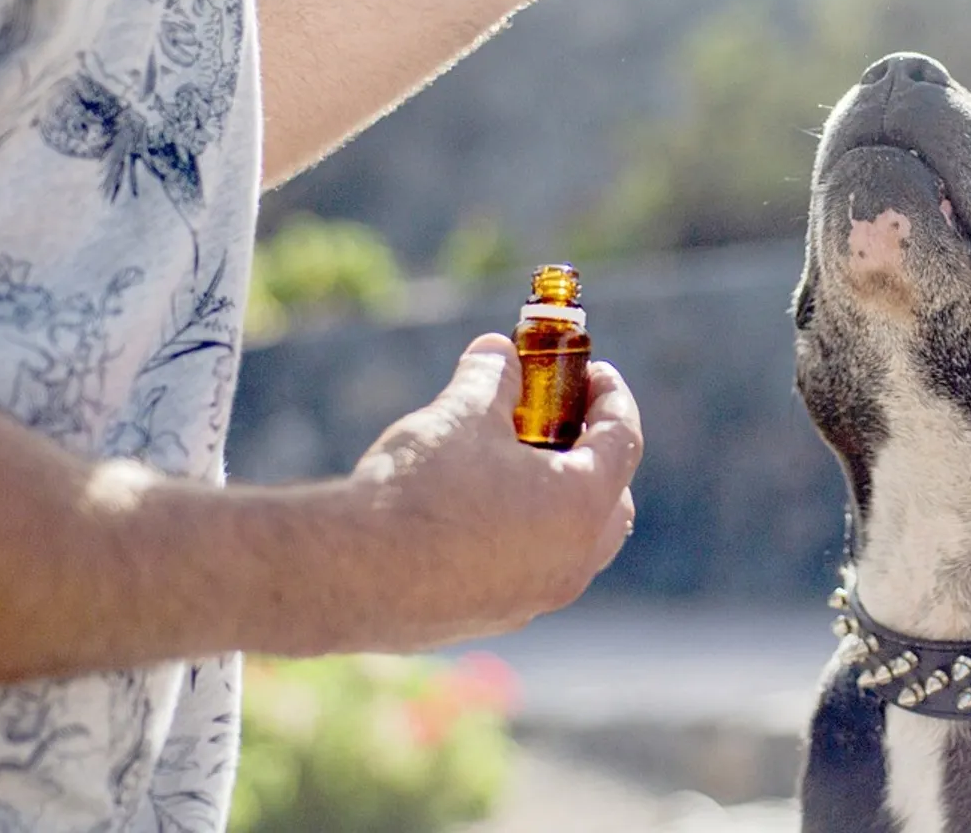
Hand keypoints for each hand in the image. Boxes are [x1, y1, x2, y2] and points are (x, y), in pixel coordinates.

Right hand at [346, 335, 642, 648]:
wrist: (347, 575)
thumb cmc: (417, 490)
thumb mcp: (462, 413)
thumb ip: (493, 376)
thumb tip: (499, 351)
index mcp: (581, 505)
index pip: (624, 441)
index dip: (612, 398)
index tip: (593, 372)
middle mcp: (572, 561)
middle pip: (612, 501)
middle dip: (594, 455)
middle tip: (560, 418)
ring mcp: (535, 599)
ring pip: (574, 544)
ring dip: (559, 500)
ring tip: (516, 463)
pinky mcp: (495, 619)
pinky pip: (531, 572)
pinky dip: (525, 538)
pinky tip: (477, 512)